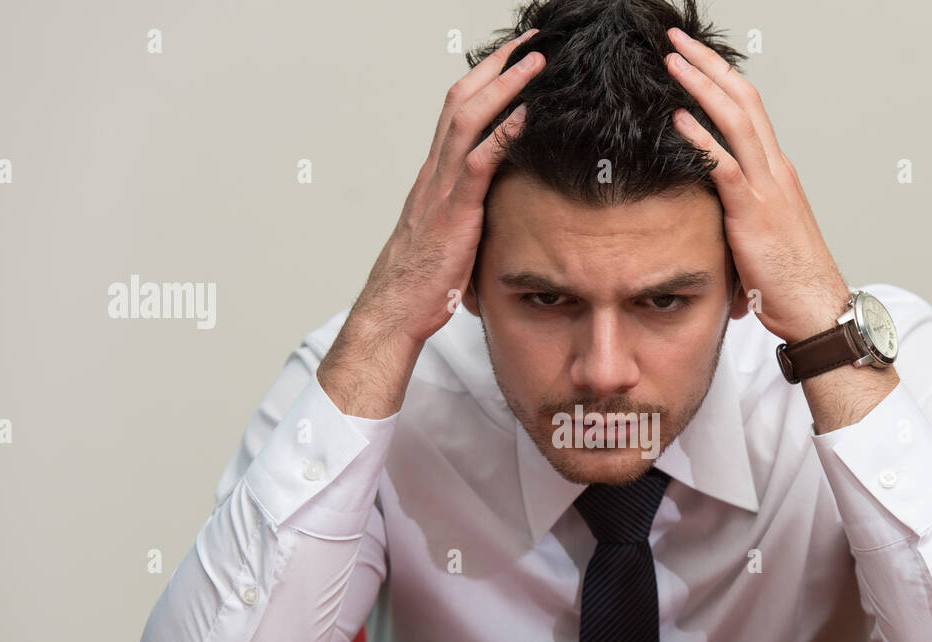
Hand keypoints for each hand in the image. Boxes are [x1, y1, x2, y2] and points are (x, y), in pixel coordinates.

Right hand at [344, 28, 544, 348]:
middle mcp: (434, 172)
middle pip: (462, 100)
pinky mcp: (454, 213)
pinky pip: (478, 163)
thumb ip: (472, 210)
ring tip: (537, 62)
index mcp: (434, 175)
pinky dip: (503, 134)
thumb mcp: (452, 234)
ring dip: (504, 86)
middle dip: (497, 67)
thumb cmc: (423, 280)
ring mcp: (441, 189)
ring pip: (468, 120)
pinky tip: (526, 115)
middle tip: (531, 42)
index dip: (486, 81)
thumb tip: (503, 205)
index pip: (458, 111)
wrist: (394, 309)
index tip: (514, 59)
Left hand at [664, 27, 849, 343]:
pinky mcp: (754, 214)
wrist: (816, 308)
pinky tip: (677, 119)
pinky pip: (725, 167)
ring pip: (734, 121)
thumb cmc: (789, 281)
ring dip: (700, 86)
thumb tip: (704, 211)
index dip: (721, 78)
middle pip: (742, 99)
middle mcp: (774, 170)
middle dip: (707, 64)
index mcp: (776, 172)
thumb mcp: (759, 235)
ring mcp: (767, 189)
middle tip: (677, 40)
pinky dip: (700, 139)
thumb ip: (736, 212)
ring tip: (671, 61)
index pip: (749, 109)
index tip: (694, 58)